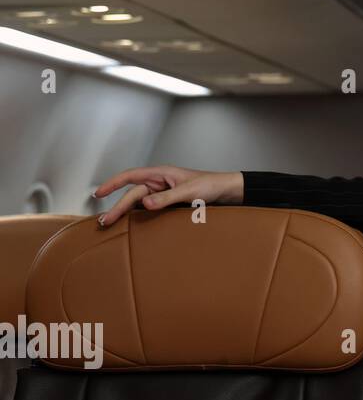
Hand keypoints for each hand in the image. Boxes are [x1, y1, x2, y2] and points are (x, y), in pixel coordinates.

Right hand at [92, 167, 244, 227]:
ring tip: (112, 224)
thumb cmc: (211, 185)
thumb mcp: (189, 192)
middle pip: (133, 194)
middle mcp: (159, 183)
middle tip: (105, 221)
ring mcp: (163, 194)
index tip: (98, 193)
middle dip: (118, 207)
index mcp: (161, 174)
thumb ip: (167, 198)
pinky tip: (133, 226)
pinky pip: (150, 210)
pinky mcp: (169, 204)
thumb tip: (144, 204)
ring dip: (126, 213)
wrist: (228, 192)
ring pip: (139, 203)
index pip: (131, 176)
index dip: (113, 184)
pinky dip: (140, 216)